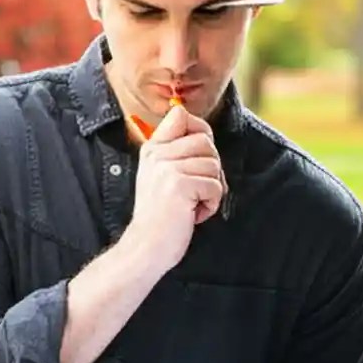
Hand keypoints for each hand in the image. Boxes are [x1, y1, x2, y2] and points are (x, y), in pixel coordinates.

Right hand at [121, 104, 224, 273]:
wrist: (146, 247)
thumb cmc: (161, 216)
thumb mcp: (161, 177)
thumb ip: (177, 153)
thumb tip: (205, 135)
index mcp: (153, 148)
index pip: (181, 115)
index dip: (200, 132)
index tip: (196, 157)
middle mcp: (157, 154)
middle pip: (206, 141)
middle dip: (210, 168)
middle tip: (196, 190)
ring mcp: (167, 168)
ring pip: (214, 165)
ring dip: (211, 190)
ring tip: (192, 205)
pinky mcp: (179, 185)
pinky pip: (215, 186)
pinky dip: (211, 205)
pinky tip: (193, 214)